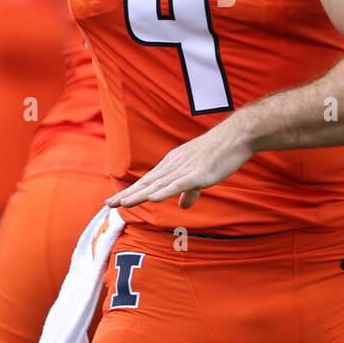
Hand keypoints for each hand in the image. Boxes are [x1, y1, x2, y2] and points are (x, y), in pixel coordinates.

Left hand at [106, 119, 254, 209]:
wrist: (235, 137)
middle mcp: (173, 166)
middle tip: (108, 204)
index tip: (115, 200)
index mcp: (172, 164)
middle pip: (147, 183)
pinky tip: (151, 198)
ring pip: (157, 185)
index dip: (131, 191)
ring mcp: (184, 169)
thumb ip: (190, 192)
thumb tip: (182, 205)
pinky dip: (163, 191)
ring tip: (122, 203)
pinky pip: (177, 184)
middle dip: (127, 194)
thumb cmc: (219, 154)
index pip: (148, 181)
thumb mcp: (201, 176)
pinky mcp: (197, 174)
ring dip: (139, 194)